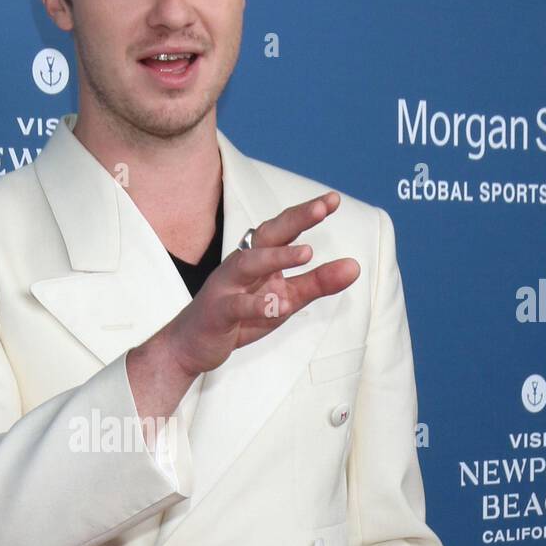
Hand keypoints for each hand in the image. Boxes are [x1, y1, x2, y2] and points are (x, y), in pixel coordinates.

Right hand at [164, 191, 360, 376]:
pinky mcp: (217, 312)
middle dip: (295, 220)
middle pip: (267, 235)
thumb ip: (317, 284)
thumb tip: (354, 267)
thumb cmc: (240, 317)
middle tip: (322, 208)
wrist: (192, 346)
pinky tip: (278, 306)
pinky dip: (257, 305)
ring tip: (307, 253)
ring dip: (277, 257)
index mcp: (259, 258)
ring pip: (249, 264)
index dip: (306, 213)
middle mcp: (241, 265)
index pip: (284, 229)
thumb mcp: (285, 300)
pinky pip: (237, 306)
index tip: (333, 199)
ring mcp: (226, 287)